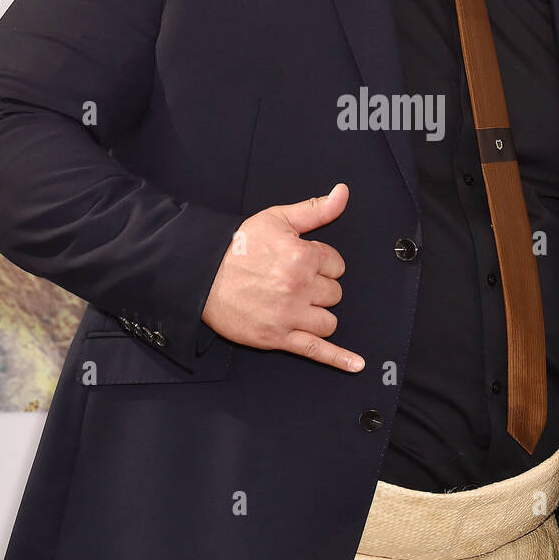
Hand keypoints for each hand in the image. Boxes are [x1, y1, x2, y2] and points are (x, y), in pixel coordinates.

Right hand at [201, 182, 364, 372]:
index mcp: (301, 257)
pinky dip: (339, 360)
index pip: (336, 265)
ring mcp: (289, 316)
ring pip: (329, 320)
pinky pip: (316, 351)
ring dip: (319, 314)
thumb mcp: (277, 219)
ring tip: (297, 304)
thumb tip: (343, 193)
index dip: (321, 263)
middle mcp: (298, 287)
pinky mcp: (278, 338)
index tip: (302, 262)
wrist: (201, 275)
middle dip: (319, 287)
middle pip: (334, 293)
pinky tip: (357, 366)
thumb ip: (316, 209)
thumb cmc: (238, 247)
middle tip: (292, 281)